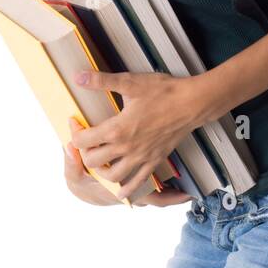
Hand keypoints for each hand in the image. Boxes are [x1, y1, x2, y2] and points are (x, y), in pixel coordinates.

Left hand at [66, 69, 204, 203]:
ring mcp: (141, 157)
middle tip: (87, 142)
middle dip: (85, 152)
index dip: (75, 134)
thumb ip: (102, 81)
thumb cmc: (163, 92)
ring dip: (102, 171)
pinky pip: (138, 183)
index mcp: (117, 129)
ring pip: (112, 176)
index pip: (83, 141)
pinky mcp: (154, 161)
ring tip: (101, 161)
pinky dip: (127, 189)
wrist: (191, 104)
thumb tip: (78, 77)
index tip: (76, 125)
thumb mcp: (130, 82)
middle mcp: (126, 148)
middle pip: (93, 161)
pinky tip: (120, 191)